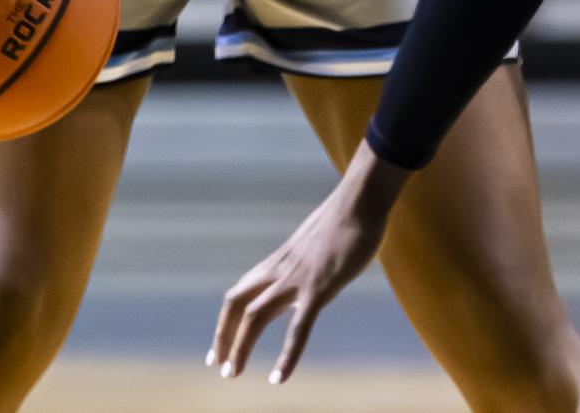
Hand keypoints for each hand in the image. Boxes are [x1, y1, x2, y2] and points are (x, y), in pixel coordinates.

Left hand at [210, 146, 406, 385]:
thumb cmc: (347, 219)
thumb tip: (310, 270)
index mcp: (279, 262)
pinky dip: (287, 355)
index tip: (218, 346)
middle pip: (236, 304)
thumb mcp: (317, 244)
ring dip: (240, 347)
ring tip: (232, 374)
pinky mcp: (318, 288)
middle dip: (223, 337)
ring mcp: (296, 279)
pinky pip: (297, 328)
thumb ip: (307, 261)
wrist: (361, 201)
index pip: (240, 293)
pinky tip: (279, 378)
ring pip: (254, 316)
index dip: (225, 321)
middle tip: (219, 366)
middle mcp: (279, 271)